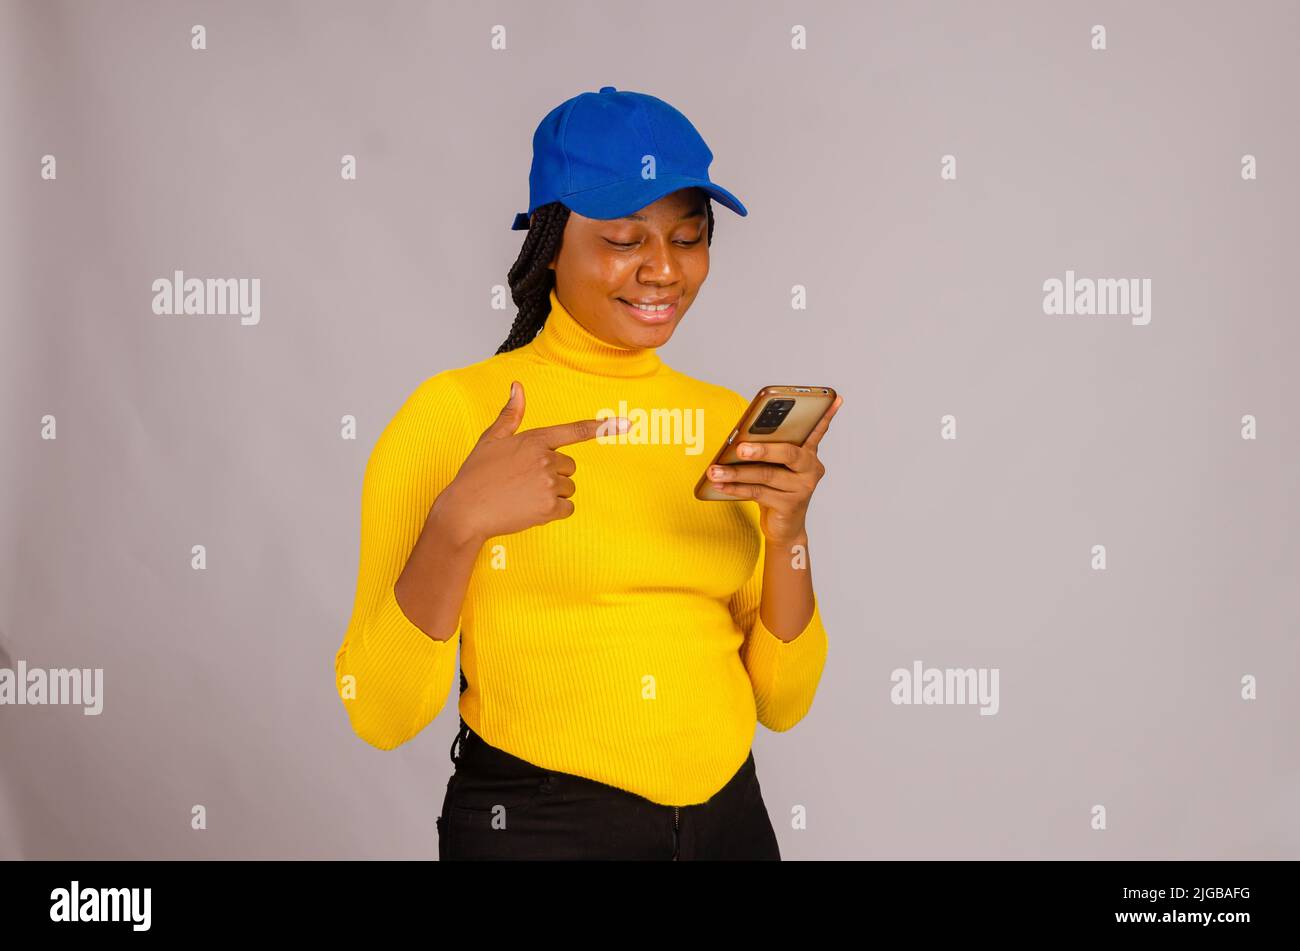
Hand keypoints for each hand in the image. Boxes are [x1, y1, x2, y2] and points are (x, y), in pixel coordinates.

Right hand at [430, 380, 625, 543]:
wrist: (464, 511)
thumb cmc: (476, 475)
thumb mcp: (491, 439)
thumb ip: (511, 414)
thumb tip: (517, 386)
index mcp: (534, 439)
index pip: (575, 431)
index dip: (603, 427)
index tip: (627, 424)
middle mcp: (545, 459)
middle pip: (569, 467)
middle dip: (553, 474)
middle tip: (524, 482)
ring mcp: (548, 484)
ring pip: (568, 488)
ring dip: (552, 494)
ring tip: (523, 496)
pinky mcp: (549, 507)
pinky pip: (566, 508)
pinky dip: (553, 512)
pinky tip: (529, 509)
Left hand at [707, 395, 842, 544]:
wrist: (784, 529)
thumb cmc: (776, 490)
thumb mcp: (774, 467)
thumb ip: (767, 451)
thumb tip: (738, 441)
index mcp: (808, 453)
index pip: (817, 431)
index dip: (826, 415)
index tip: (833, 397)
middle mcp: (811, 469)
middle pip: (788, 453)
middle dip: (762, 450)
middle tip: (739, 448)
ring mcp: (803, 488)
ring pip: (767, 475)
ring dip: (736, 473)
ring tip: (715, 471)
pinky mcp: (790, 506)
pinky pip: (758, 493)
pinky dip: (736, 488)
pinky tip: (720, 485)